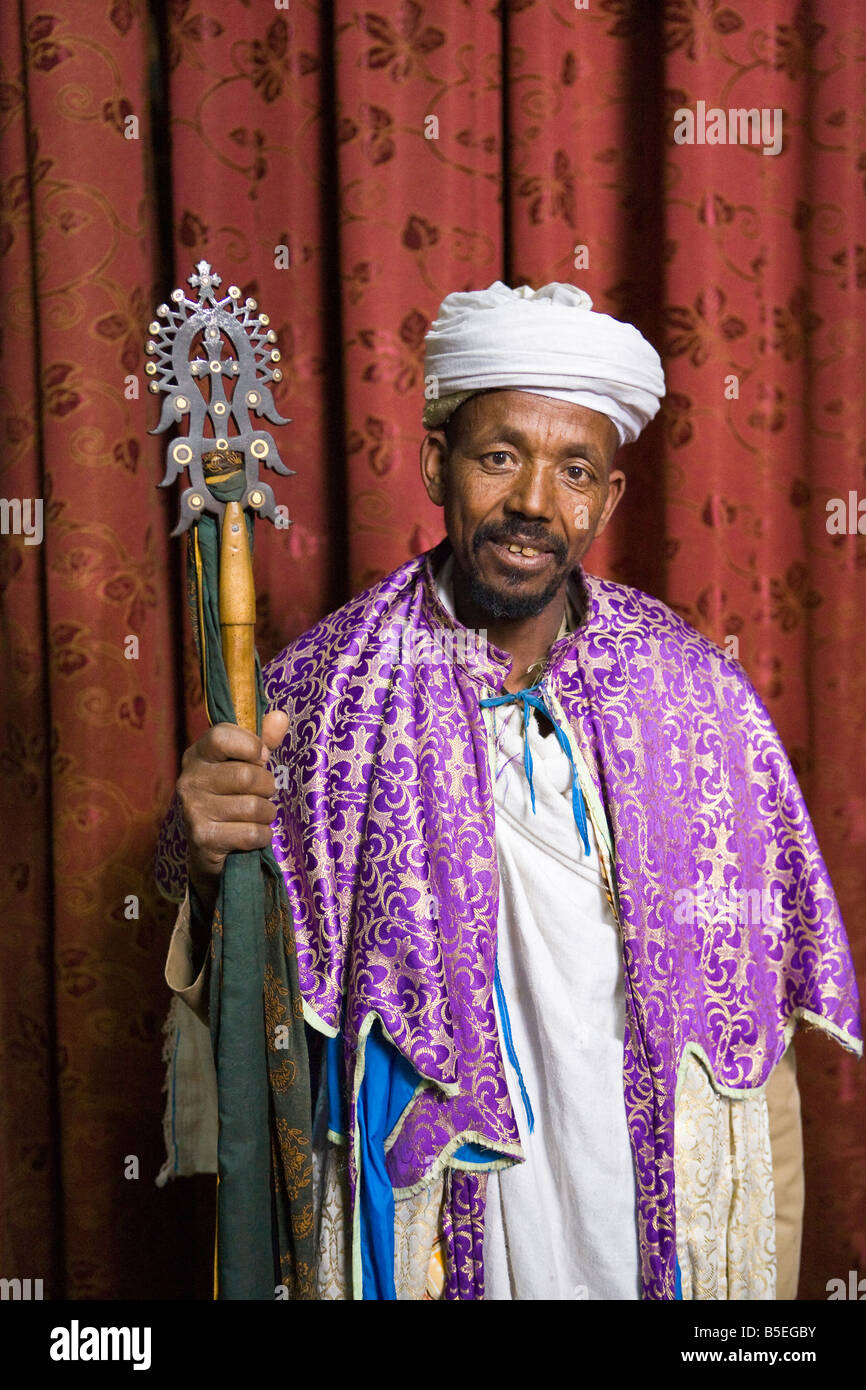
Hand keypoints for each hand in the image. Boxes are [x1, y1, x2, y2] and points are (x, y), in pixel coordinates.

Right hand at [177, 709, 288, 917]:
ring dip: (267, 813)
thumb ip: (263, 740)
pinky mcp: (202, 838)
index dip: (250, 745)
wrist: (209, 848)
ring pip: (253, 807)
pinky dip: (262, 835)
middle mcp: (189, 780)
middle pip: (246, 775)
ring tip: (258, 815)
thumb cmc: (231, 797)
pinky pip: (251, 833)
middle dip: (267, 787)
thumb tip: (279, 717)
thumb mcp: (246, 764)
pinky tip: (253, 834)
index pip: (221, 735)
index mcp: (198, 755)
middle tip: (264, 793)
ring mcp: (193, 810)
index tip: (260, 757)